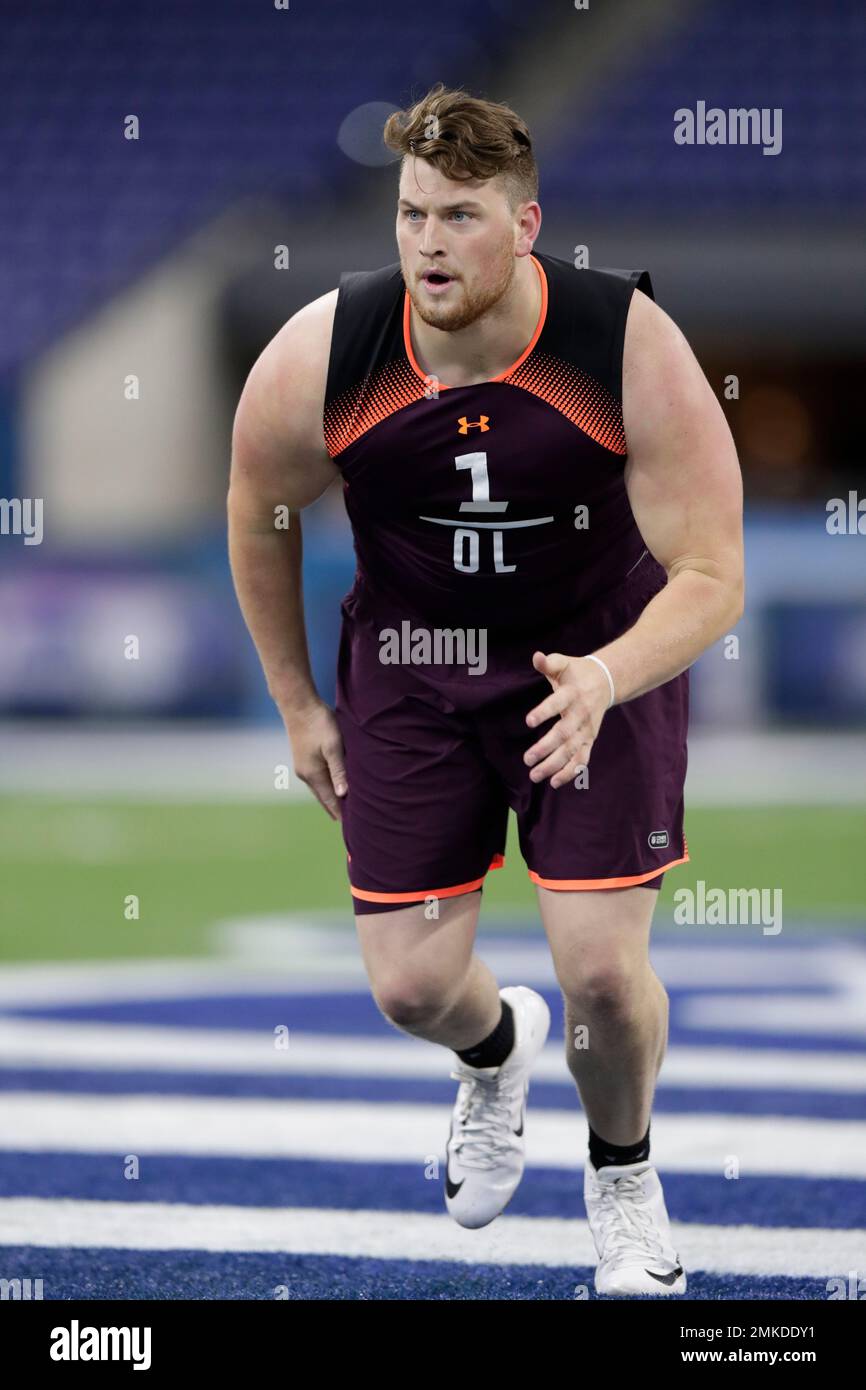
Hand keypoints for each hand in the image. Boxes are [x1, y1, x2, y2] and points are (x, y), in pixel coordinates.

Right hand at [282, 698, 347, 820]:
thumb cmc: (319, 723)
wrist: (298, 704)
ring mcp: (302, 766)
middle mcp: (305, 774)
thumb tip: (343, 795)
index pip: (330, 800)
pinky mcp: (303, 757)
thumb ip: (339, 770)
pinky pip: (316, 779)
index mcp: (313, 774)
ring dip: (330, 798)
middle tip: (348, 824)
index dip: (340, 812)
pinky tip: (331, 786)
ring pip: (319, 788)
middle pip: (323, 797)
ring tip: (340, 809)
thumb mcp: (333, 746)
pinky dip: (325, 787)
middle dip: (335, 809)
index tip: (351, 827)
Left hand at [524, 651, 610, 788]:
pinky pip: (582, 759)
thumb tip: (536, 656)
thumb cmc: (576, 673)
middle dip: (546, 748)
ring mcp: (586, 729)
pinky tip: (554, 782)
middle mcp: (580, 714)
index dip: (544, 712)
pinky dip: (570, 772)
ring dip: (554, 765)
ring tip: (535, 775)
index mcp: (572, 694)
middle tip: (527, 759)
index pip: (557, 704)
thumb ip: (549, 662)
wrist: (605, 682)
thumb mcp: (563, 664)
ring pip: (572, 751)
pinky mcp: (589, 739)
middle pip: (564, 734)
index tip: (528, 721)